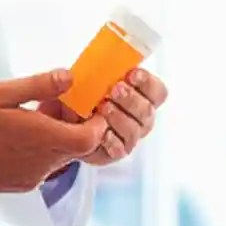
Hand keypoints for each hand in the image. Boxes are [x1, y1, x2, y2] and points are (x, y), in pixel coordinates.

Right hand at [0, 69, 107, 192]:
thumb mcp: (1, 93)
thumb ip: (39, 85)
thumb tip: (69, 77)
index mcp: (42, 139)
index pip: (90, 139)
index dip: (97, 124)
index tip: (88, 108)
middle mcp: (43, 163)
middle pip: (77, 148)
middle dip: (75, 128)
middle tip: (57, 107)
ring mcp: (32, 177)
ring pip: (60, 158)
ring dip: (57, 139)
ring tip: (34, 119)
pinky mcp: (21, 185)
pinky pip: (44, 167)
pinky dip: (42, 152)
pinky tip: (20, 136)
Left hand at [40, 68, 167, 166]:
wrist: (68, 121)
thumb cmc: (84, 95)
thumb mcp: (89, 78)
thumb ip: (93, 72)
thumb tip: (72, 75)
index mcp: (142, 96)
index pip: (158, 91)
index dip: (148, 83)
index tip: (132, 74)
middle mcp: (140, 119)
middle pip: (147, 111)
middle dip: (131, 99)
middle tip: (115, 90)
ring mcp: (129, 137)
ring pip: (134, 131)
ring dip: (120, 117)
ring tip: (103, 107)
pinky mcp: (114, 153)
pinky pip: (119, 150)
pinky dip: (111, 140)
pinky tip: (102, 132)